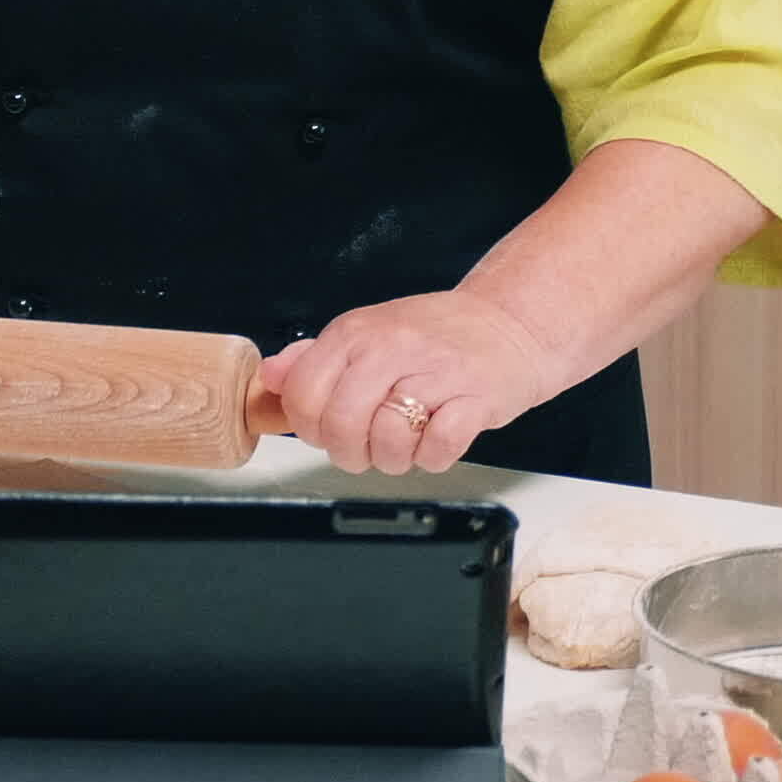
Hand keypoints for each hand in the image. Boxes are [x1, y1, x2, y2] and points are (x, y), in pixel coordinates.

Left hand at [259, 289, 568, 474]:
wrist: (511, 323)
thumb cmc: (436, 336)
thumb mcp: (366, 334)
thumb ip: (313, 359)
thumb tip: (270, 378)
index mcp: (355, 333)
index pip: (303, 396)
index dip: (309, 427)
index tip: (328, 428)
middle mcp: (391, 348)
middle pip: (339, 425)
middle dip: (349, 452)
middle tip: (368, 445)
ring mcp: (435, 373)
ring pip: (387, 441)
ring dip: (394, 458)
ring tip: (407, 440)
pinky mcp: (476, 399)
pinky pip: (438, 449)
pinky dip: (434, 457)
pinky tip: (437, 438)